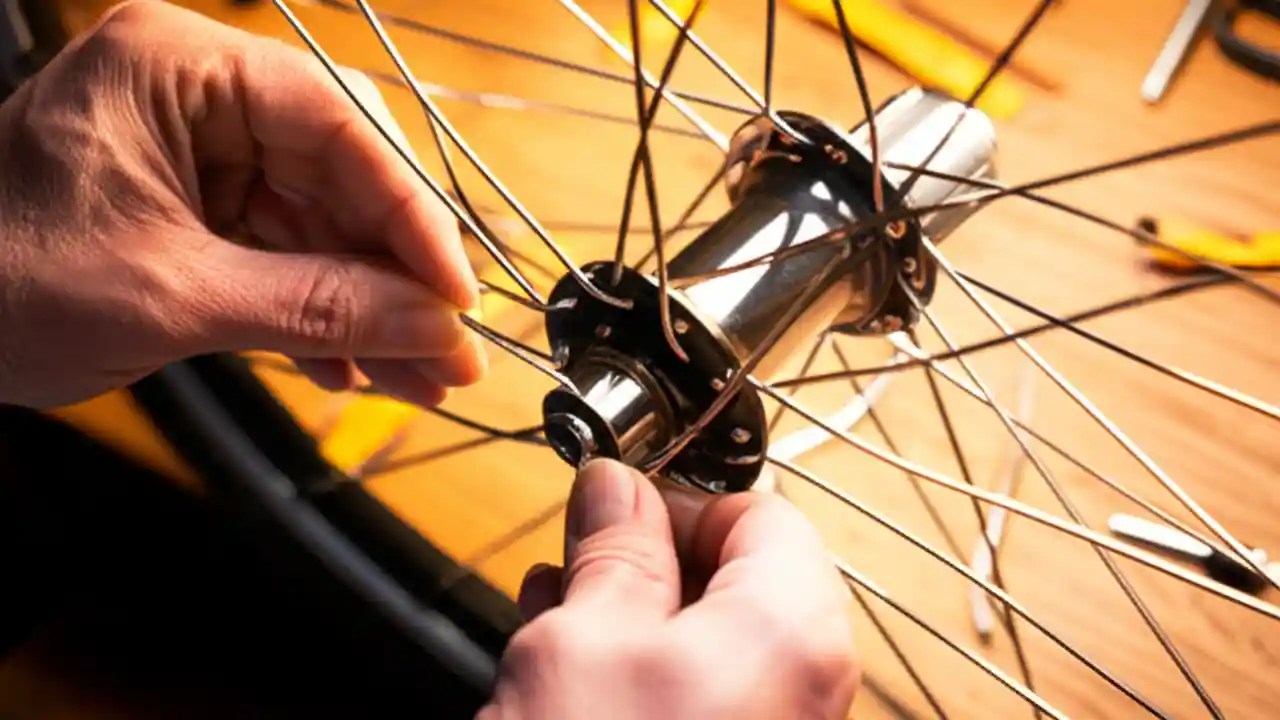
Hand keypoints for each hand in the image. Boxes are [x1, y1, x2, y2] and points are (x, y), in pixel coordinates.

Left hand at [0, 1, 482, 408]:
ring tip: (419, 377)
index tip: (457, 293)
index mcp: (176, 68)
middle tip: (450, 346)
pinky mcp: (194, 206)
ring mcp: (197, 151)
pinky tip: (355, 367)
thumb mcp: (172, 297)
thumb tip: (435, 329)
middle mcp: (196, 95)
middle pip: (339, 172)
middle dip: (395, 270)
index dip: (410, 214)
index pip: (335, 124)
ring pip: (321, 221)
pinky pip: (284, 252)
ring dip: (369, 305)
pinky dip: (319, 313)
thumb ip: (315, 309)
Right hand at [481, 460, 858, 719]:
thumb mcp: (582, 640)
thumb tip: (615, 488)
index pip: (759, 509)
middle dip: (647, 557)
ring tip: (556, 613)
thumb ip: (612, 548)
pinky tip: (574, 667)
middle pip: (740, 572)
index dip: (676, 495)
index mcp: (796, 630)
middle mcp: (811, 680)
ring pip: (716, 634)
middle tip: (578, 556)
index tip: (614, 500)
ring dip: (634, 612)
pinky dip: (650, 666)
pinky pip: (709, 686)